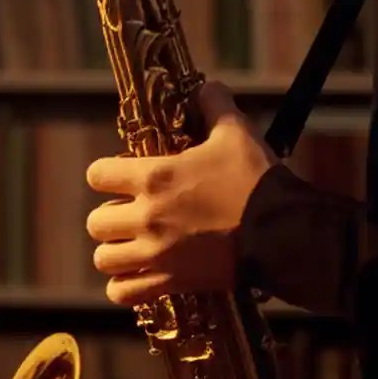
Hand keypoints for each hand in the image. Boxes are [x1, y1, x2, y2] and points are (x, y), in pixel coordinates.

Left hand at [85, 81, 275, 305]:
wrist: (282, 232)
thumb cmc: (257, 180)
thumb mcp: (236, 134)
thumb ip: (215, 106)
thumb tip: (207, 85)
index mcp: (155, 177)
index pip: (97, 175)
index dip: (105, 175)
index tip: (120, 178)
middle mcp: (146, 216)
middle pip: (95, 222)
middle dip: (109, 218)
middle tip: (130, 216)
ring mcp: (156, 253)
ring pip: (104, 259)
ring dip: (114, 253)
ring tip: (132, 248)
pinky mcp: (170, 282)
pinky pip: (123, 293)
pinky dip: (125, 287)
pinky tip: (138, 276)